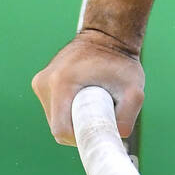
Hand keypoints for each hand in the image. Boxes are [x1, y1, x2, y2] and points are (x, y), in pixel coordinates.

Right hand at [31, 30, 144, 145]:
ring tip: (94, 105)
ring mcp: (40, 83)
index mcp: (62, 84)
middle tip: (102, 117)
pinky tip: (84, 100)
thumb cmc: (121, 63)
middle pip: (58, 127)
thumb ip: (127, 118)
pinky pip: (54, 109)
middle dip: (79, 129)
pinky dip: (69, 112)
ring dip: (74, 121)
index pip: (61, 130)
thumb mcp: (133, 90)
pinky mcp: (41, 83)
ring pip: (55, 120)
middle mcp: (45, 83)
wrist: (106, 37)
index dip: (81, 138)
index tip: (99, 131)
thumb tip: (115, 138)